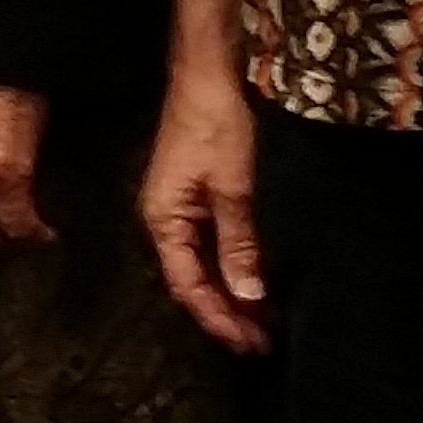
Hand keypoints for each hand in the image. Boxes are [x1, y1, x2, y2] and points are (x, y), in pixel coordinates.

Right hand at [139, 66, 267, 353]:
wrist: (205, 78)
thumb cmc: (214, 128)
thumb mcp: (232, 189)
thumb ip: (237, 245)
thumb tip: (247, 296)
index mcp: (163, 219)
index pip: (187, 284)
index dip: (218, 317)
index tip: (249, 342)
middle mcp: (162, 219)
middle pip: (190, 280)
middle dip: (223, 314)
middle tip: (260, 343)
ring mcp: (175, 209)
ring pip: (199, 266)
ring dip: (227, 294)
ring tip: (260, 323)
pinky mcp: (191, 199)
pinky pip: (206, 247)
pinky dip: (228, 269)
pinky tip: (250, 282)